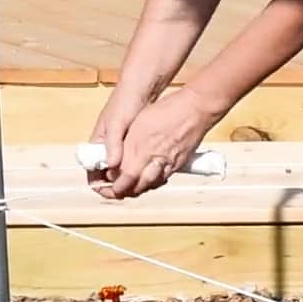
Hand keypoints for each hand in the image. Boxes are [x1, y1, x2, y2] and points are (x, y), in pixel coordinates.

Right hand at [87, 86, 151, 190]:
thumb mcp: (117, 124)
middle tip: (134, 190)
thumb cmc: (125, 103)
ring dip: (132, 178)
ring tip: (145, 183)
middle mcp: (108, 147)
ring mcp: (122, 146)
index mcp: (97, 143)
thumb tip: (113, 166)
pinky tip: (153, 172)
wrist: (142, 88)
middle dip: (119, 184)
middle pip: (109, 175)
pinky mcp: (135, 144)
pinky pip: (136, 162)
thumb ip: (113, 145)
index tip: (113, 192)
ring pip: (124, 170)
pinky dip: (142, 169)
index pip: (93, 171)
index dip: (101, 184)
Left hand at [98, 90, 223, 199]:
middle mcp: (152, 157)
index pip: (123, 174)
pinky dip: (153, 183)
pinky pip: (163, 179)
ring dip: (138, 189)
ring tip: (129, 189)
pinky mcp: (179, 163)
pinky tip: (149, 180)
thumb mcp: (140, 121)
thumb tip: (115, 156)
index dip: (113, 182)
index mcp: (140, 146)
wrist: (196, 109)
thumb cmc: (169, 110)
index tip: (106, 182)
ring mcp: (167, 162)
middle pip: (135, 184)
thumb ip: (126, 142)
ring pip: (149, 184)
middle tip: (115, 192)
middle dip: (123, 191)